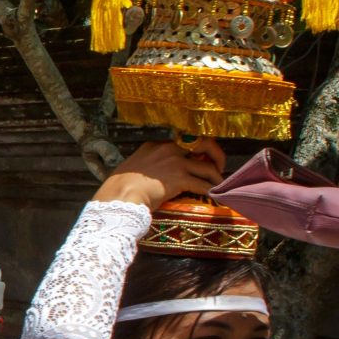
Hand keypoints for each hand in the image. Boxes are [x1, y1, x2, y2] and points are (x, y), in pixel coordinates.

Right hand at [94, 137, 224, 209]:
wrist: (120, 195)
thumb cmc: (119, 186)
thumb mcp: (132, 166)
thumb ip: (146, 165)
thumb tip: (151, 176)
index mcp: (156, 144)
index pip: (184, 141)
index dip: (196, 149)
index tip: (200, 157)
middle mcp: (168, 149)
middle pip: (203, 143)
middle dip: (216, 154)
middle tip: (219, 166)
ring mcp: (175, 163)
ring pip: (207, 167)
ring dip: (216, 177)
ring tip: (219, 185)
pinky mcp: (180, 179)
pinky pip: (203, 185)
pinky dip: (211, 191)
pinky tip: (214, 197)